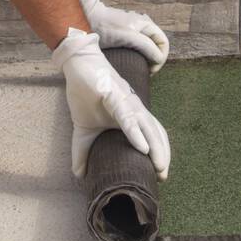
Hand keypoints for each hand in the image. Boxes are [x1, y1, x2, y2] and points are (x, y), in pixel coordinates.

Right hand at [51, 28, 170, 180]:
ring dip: (155, 146)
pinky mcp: (114, 95)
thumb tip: (78, 176)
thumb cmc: (85, 93)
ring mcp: (126, 101)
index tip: (161, 176)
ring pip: (146, 125)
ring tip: (160, 165)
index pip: (151, 136)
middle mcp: (134, 108)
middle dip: (162, 154)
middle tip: (163, 176)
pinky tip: (142, 146)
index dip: (158, 154)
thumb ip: (82, 151)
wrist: (77, 63)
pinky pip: (128, 116)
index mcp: (130, 116)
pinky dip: (136, 131)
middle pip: (154, 133)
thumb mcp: (83, 128)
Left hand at [79, 0, 168, 74]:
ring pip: (148, 47)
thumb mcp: (128, 37)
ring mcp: (134, 30)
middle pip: (157, 45)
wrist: (87, 18)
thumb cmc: (106, 27)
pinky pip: (138, 47)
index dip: (161, 57)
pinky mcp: (125, 35)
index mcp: (147, 24)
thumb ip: (146, 46)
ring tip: (140, 69)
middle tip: (147, 72)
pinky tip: (132, 62)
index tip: (151, 70)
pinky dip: (139, 56)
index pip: (163, 43)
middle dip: (155, 59)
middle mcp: (143, 26)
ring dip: (147, 59)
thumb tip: (159, 59)